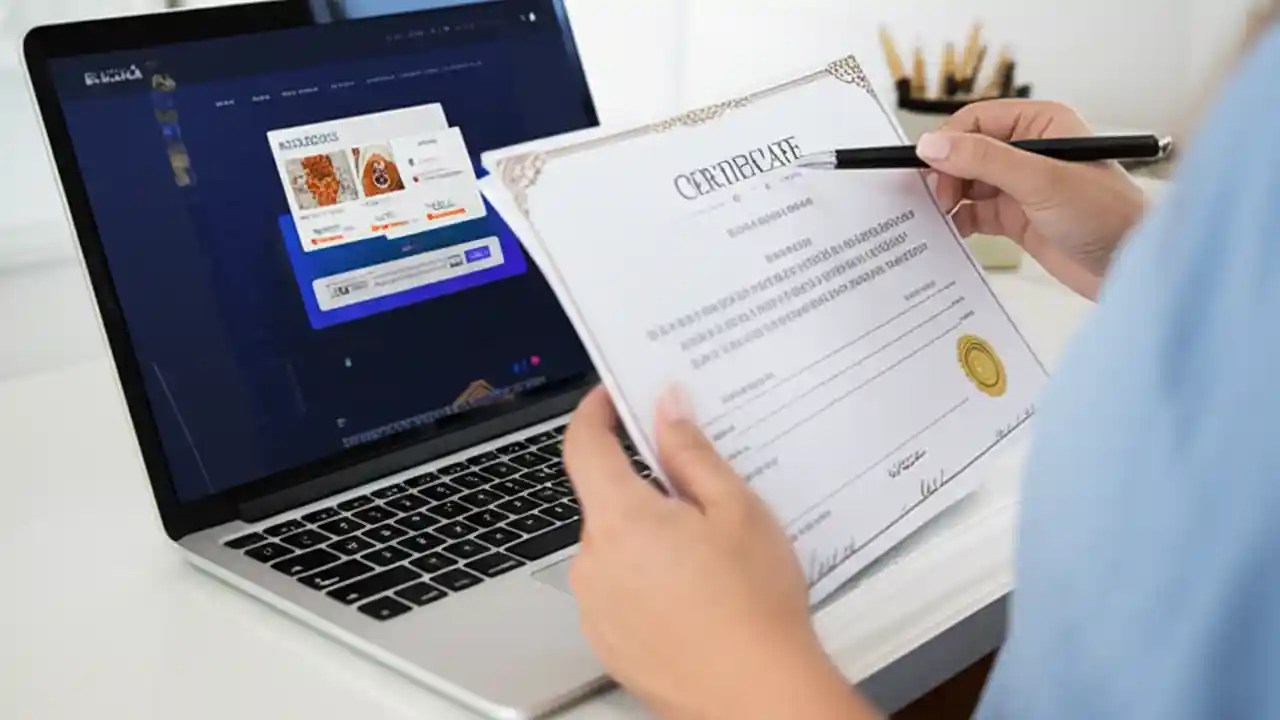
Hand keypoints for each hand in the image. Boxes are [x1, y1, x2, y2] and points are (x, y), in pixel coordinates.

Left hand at [563, 387, 877, 719]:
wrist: (757, 698)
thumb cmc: (754, 606)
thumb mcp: (736, 509)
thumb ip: (691, 452)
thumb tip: (665, 408)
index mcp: (621, 518)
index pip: (583, 445)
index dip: (594, 412)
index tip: (612, 397)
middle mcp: (593, 561)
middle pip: (605, 499)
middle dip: (644, 487)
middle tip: (700, 495)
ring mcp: (595, 605)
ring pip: (614, 546)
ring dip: (647, 537)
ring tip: (708, 557)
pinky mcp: (606, 640)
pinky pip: (617, 589)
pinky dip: (646, 579)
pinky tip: (693, 594)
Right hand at [916, 100, 1146, 299]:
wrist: (1130, 269)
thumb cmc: (1106, 216)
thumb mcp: (1041, 181)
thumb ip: (984, 159)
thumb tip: (931, 144)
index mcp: (1041, 124)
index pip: (977, 120)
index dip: (948, 141)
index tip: (926, 167)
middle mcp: (1029, 150)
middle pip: (967, 152)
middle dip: (946, 173)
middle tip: (936, 200)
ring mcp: (1021, 185)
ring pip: (967, 183)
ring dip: (949, 198)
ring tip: (938, 217)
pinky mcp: (1016, 217)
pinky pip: (975, 212)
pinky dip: (958, 221)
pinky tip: (951, 232)